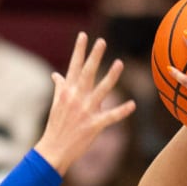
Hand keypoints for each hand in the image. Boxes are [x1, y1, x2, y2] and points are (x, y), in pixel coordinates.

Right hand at [32, 33, 136, 174]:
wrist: (53, 150)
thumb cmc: (55, 126)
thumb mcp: (56, 104)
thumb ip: (60, 87)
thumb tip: (56, 75)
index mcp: (67, 92)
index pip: (73, 66)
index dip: (79, 50)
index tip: (84, 35)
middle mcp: (76, 98)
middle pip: (87, 73)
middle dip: (95, 57)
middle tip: (102, 41)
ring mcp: (86, 111)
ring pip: (101, 90)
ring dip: (111, 76)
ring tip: (120, 63)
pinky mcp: (94, 125)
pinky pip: (111, 116)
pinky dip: (122, 111)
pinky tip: (133, 105)